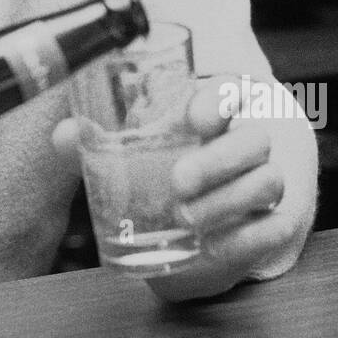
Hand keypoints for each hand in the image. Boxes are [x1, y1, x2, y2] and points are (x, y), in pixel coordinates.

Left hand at [51, 74, 294, 294]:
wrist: (198, 223)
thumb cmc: (166, 169)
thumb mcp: (134, 153)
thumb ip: (98, 143)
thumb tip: (64, 136)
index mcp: (215, 114)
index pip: (232, 91)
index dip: (220, 100)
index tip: (195, 119)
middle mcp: (246, 144)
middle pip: (255, 139)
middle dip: (219, 160)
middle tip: (178, 182)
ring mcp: (264, 184)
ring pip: (268, 181)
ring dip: (228, 201)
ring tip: (186, 219)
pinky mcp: (270, 226)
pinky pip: (274, 228)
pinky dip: (248, 238)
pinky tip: (215, 245)